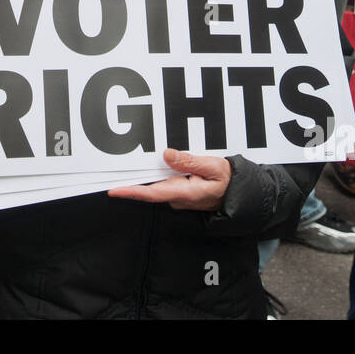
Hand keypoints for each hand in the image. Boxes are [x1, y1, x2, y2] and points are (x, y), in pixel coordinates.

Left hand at [108, 149, 231, 211]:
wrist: (239, 194)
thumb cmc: (227, 181)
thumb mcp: (212, 166)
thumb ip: (189, 161)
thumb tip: (167, 155)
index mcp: (185, 193)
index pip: (153, 193)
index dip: (132, 192)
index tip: (114, 190)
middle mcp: (178, 198)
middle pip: (150, 187)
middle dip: (134, 177)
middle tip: (116, 165)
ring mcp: (178, 197)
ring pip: (157, 183)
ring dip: (147, 173)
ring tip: (135, 160)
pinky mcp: (179, 192)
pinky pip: (164, 183)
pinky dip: (158, 173)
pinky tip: (158, 163)